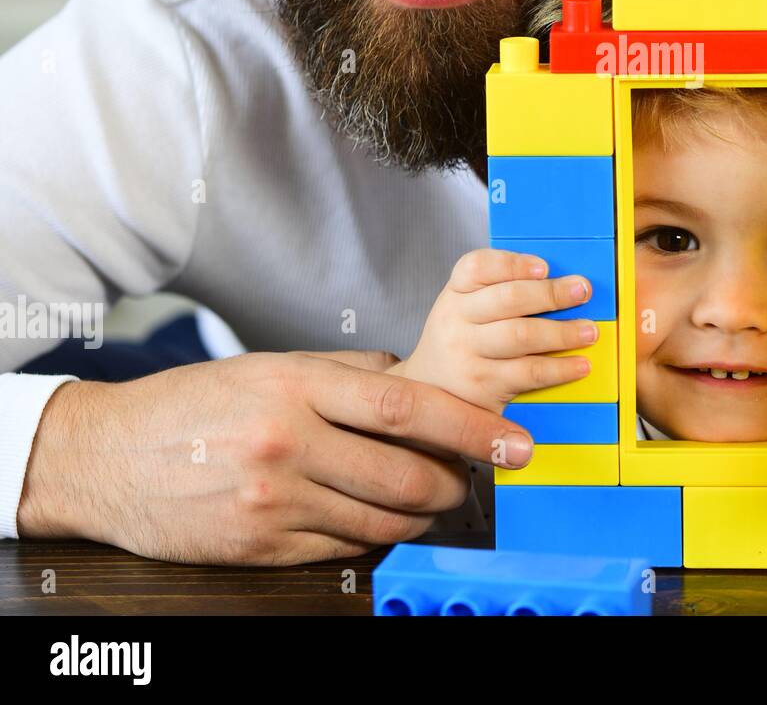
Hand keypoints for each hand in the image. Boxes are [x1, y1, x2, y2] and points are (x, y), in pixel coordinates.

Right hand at [16, 348, 533, 564]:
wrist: (106, 456)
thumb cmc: (193, 404)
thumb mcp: (268, 365)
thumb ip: (343, 370)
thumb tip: (408, 374)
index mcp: (297, 386)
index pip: (406, 405)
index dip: (470, 426)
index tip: (513, 441)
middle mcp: (288, 442)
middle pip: (404, 472)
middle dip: (455, 482)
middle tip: (472, 480)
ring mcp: (273, 500)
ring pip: (380, 518)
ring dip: (419, 514)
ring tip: (430, 500)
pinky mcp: (259, 545)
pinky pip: (341, 549)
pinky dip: (371, 536)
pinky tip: (374, 520)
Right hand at [392, 248, 598, 411]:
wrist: (427, 392)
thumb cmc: (462, 340)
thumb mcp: (466, 309)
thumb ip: (500, 291)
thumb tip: (562, 281)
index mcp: (455, 293)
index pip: (477, 267)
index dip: (513, 263)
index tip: (544, 266)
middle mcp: (455, 320)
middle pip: (508, 299)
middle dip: (551, 294)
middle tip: (582, 290)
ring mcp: (466, 355)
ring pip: (521, 335)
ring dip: (562, 332)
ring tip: (589, 331)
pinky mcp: (482, 387)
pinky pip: (528, 373)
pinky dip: (560, 368)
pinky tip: (580, 365)